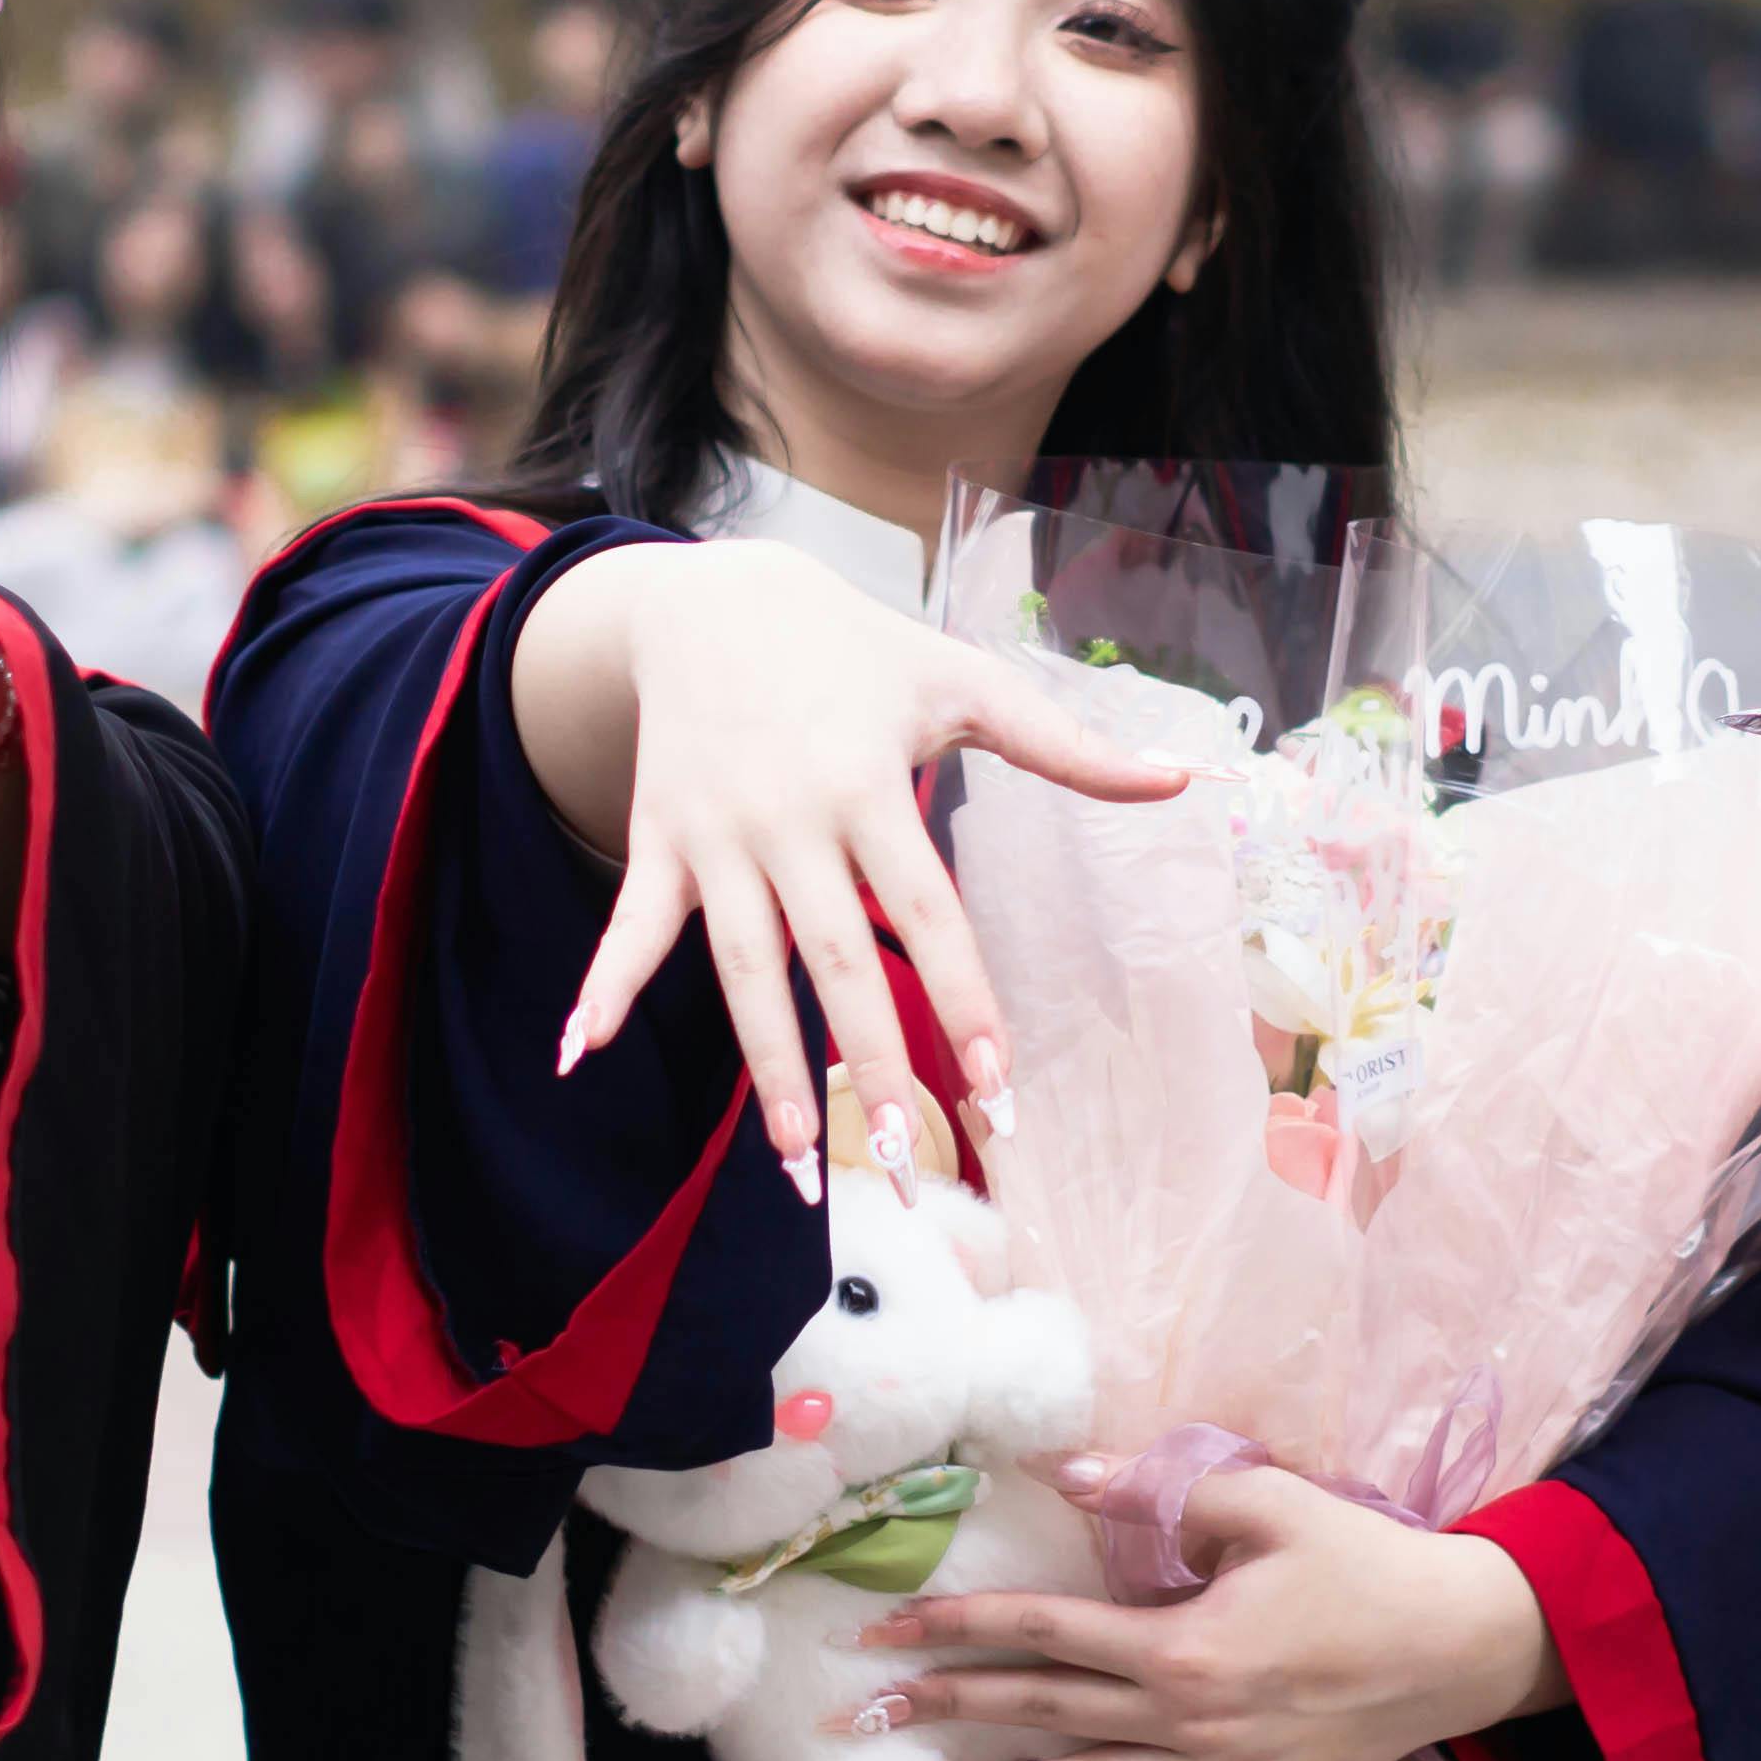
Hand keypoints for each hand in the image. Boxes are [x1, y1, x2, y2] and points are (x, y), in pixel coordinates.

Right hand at [532, 539, 1185, 1188]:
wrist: (710, 596)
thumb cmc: (853, 650)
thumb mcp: (961, 679)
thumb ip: (1068, 743)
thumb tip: (1183, 780)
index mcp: (868, 784)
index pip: (927, 911)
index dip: (960, 997)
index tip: (995, 1085)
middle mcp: (790, 818)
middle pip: (834, 962)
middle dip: (867, 1067)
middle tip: (902, 1163)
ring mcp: (716, 837)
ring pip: (741, 969)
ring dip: (764, 1068)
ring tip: (793, 1164)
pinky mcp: (659, 841)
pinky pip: (630, 925)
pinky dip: (601, 986)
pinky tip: (577, 1055)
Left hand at [851, 1461, 1560, 1760]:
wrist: (1460, 1644)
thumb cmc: (1362, 1563)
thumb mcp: (1265, 1502)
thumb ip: (1158, 1489)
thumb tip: (1062, 1475)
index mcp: (1177, 1643)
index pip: (1039, 1629)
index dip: (956, 1625)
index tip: (883, 1630)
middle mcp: (1183, 1720)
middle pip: (1043, 1711)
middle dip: (946, 1709)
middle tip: (858, 1716)